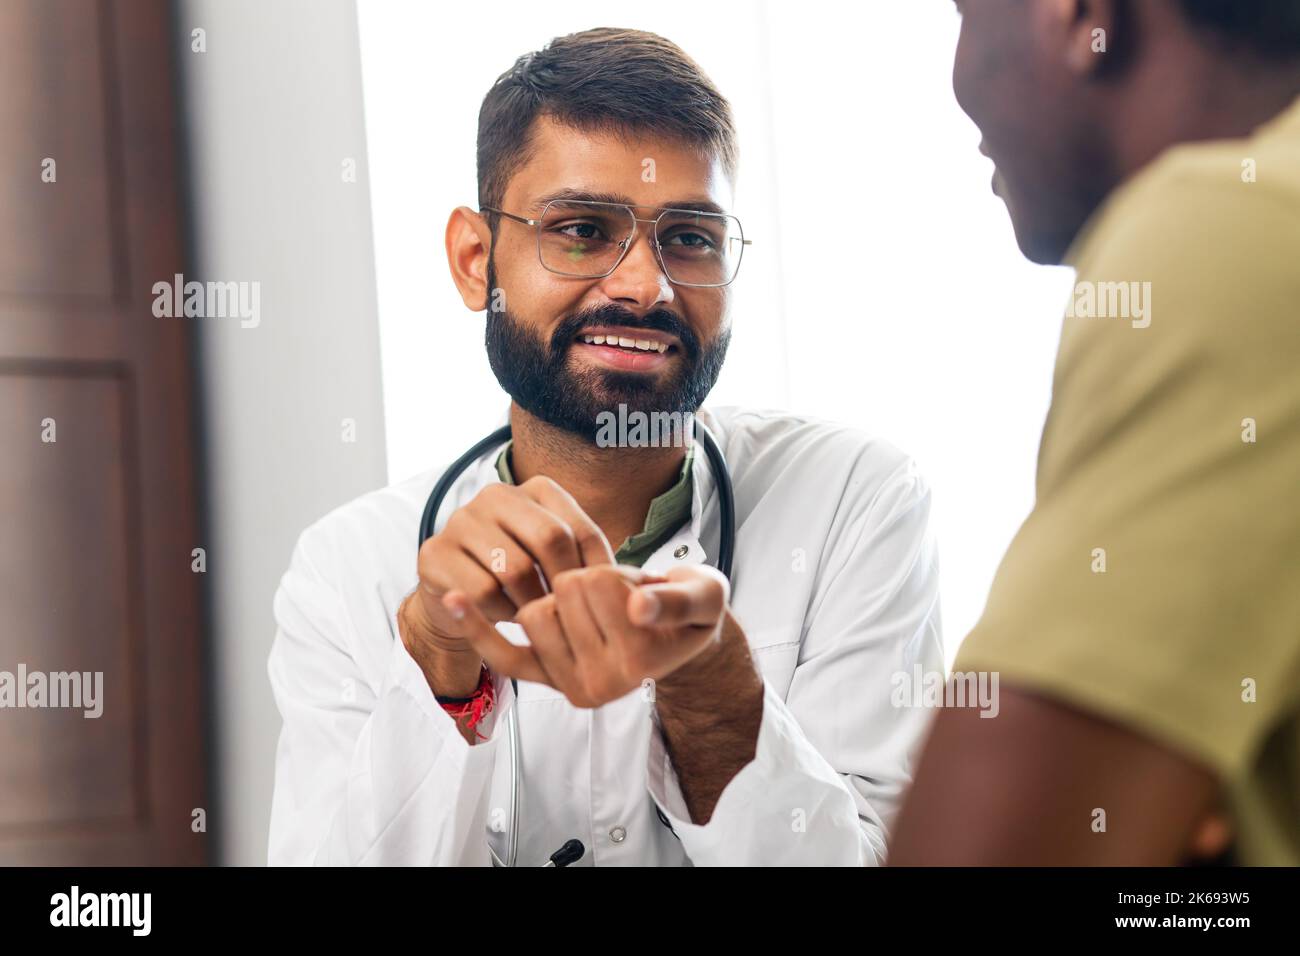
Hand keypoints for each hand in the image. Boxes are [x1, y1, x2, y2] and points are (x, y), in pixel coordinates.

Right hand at [402, 476, 613, 695]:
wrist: (457, 597)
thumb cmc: (523, 579)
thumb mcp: (559, 564)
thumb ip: (592, 563)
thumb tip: (649, 582)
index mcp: (534, 489)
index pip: (579, 528)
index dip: (595, 571)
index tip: (600, 602)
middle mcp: (496, 494)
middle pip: (550, 539)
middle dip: (564, 586)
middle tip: (571, 616)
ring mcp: (461, 520)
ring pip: (514, 569)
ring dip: (531, 603)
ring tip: (537, 617)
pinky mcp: (434, 552)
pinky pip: (482, 591)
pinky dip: (500, 611)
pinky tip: (505, 615)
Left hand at [443, 564, 729, 706]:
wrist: (680, 638)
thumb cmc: (692, 609)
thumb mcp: (704, 595)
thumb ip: (676, 600)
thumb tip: (639, 608)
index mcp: (636, 664)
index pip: (596, 584)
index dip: (615, 573)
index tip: (640, 591)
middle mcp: (600, 685)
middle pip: (561, 594)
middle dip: (587, 581)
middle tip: (619, 601)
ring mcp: (569, 685)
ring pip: (534, 610)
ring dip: (559, 597)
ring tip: (597, 610)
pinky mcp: (546, 679)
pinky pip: (504, 655)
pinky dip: (477, 628)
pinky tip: (455, 598)